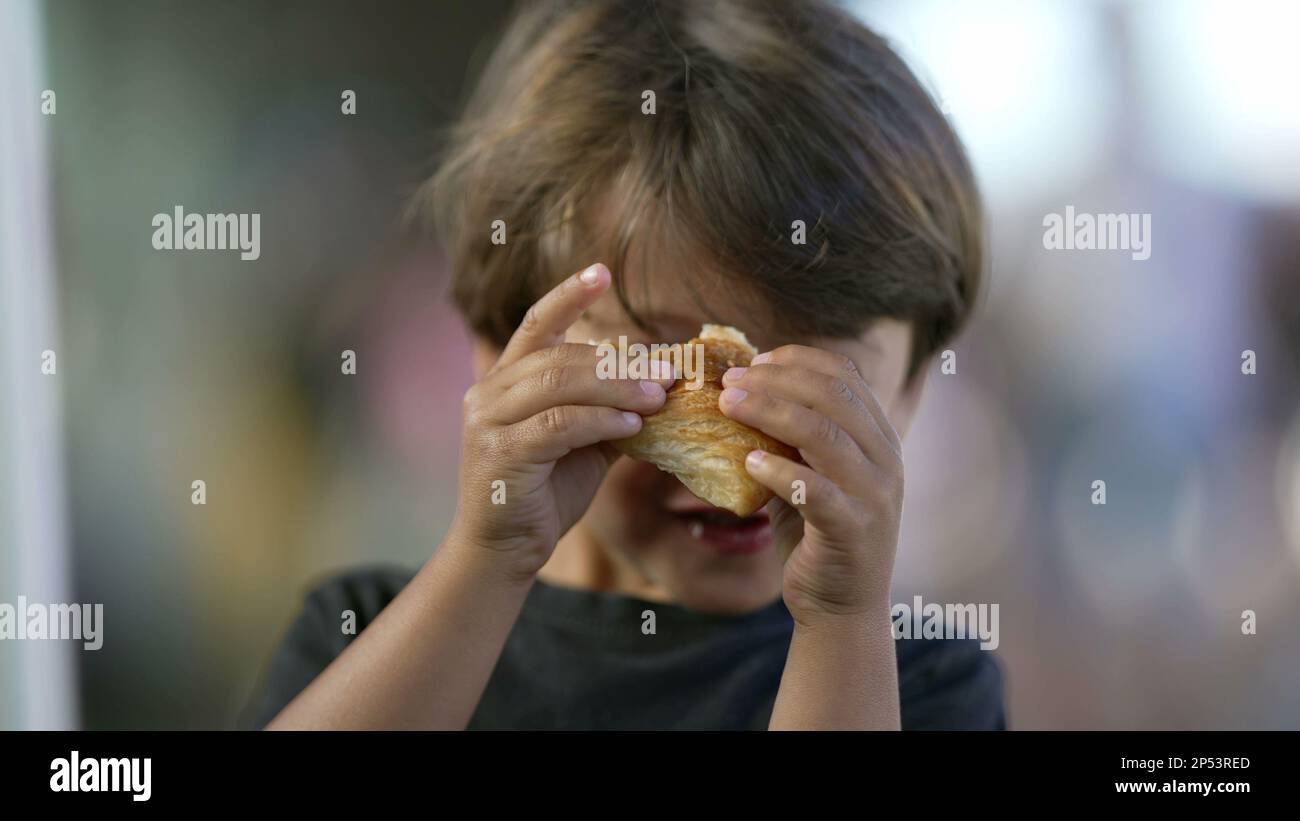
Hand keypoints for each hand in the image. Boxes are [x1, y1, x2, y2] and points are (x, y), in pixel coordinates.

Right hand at [449, 264, 671, 580]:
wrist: (504, 550)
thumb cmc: (545, 491)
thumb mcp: (583, 441)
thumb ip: (608, 408)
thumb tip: (662, 382)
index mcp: (507, 379)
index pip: (537, 324)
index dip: (569, 295)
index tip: (602, 272)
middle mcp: (489, 392)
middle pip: (561, 356)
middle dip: (621, 361)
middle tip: (670, 372)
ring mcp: (489, 421)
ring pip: (559, 384)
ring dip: (617, 387)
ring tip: (659, 396)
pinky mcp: (500, 454)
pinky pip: (558, 424)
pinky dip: (600, 420)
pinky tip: (632, 425)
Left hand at [718, 345, 903, 624]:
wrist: (842, 607)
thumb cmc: (816, 533)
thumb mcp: (808, 473)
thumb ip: (790, 437)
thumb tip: (739, 391)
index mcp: (878, 437)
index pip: (846, 376)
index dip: (798, 360)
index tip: (755, 361)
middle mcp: (886, 459)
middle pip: (832, 396)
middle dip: (776, 380)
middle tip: (729, 382)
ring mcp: (874, 494)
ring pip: (824, 434)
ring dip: (769, 412)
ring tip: (728, 406)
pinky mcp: (853, 529)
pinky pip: (815, 489)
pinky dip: (778, 470)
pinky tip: (747, 462)